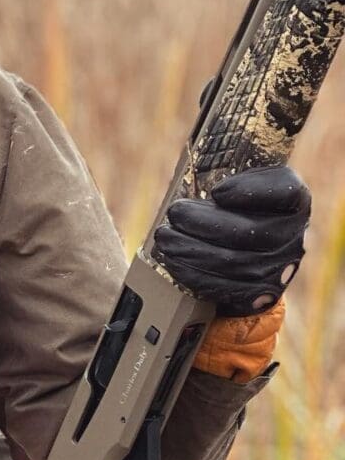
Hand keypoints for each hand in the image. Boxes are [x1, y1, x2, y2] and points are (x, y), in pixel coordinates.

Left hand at [153, 164, 310, 317]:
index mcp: (295, 202)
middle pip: (247, 232)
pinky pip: (221, 286)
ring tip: (164, 237)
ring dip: (189, 249)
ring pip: (230, 262)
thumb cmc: (243, 210)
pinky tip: (171, 259)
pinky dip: (191, 272)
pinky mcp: (257, 295)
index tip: (217, 191)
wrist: (254, 255)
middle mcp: (292, 236)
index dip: (249, 191)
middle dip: (201, 223)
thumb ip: (232, 172)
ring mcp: (278, 269)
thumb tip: (197, 164)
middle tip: (175, 213)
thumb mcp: (247, 184)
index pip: (285, 192)